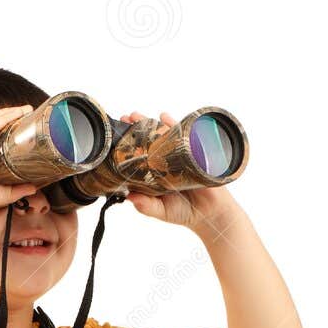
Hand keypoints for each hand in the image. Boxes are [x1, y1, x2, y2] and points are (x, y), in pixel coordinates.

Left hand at [118, 111, 240, 233]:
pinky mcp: (192, 151)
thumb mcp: (162, 211)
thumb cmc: (183, 212)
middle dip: (136, 129)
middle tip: (126, 118)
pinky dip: (173, 124)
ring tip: (138, 115)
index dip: (128, 148)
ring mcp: (178, 155)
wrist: (210, 212)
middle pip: (148, 142)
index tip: (117, 139)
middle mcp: (164, 162)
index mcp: (153, 175)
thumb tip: (129, 197)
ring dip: (150, 123)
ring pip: (162, 135)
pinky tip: (164, 117)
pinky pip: (182, 134)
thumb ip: (146, 206)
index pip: (138, 158)